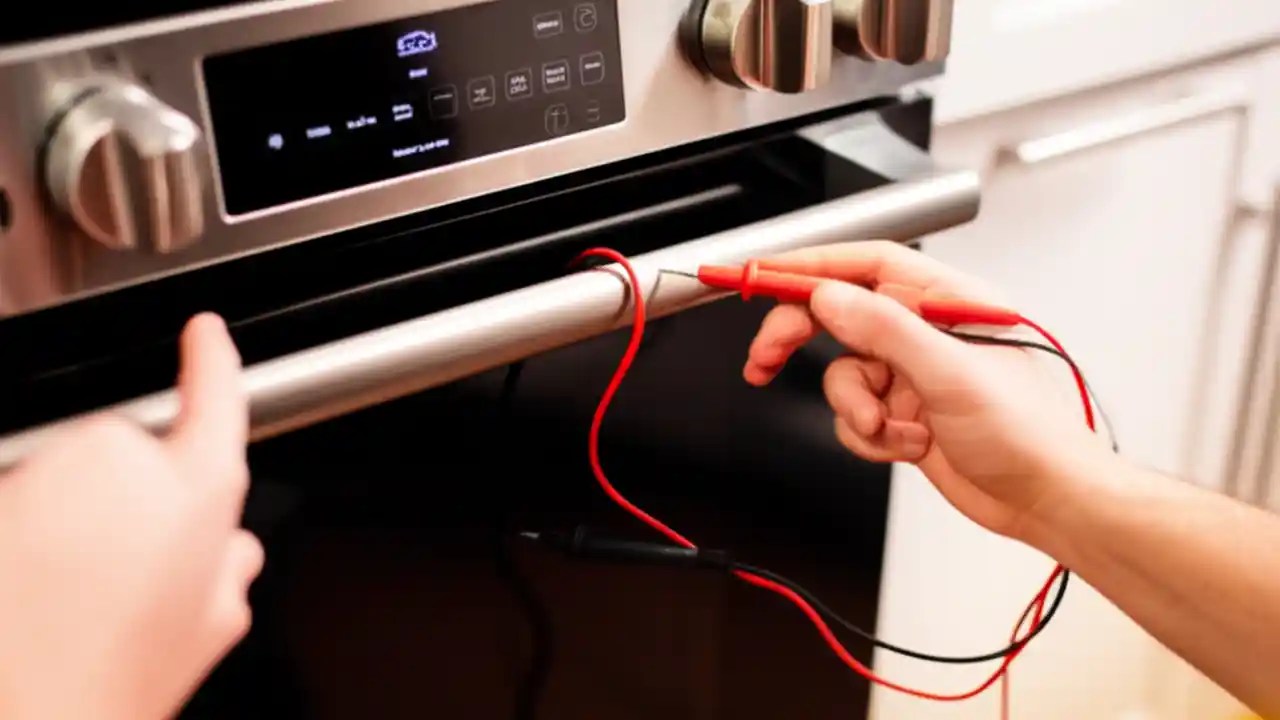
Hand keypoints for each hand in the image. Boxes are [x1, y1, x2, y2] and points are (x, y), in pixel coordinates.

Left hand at [0, 314, 261, 719]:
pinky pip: (23, 500)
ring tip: (73, 592)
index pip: (215, 396)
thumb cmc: (116, 674)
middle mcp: (120, 463)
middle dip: (132, 498)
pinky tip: (33, 588)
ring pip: (70, 479)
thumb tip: (231, 550)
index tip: (206, 334)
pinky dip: (26, 534)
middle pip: (133, 452)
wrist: (25, 706)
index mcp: (196, 487)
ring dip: (73, 518)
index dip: (214, 360)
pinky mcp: (0, 490)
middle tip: (128, 568)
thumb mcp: (213, 626)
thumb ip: (230, 569)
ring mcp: (48, 473)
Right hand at [744, 241, 1109, 539]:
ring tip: (884, 426)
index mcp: (943, 301)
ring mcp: (912, 374)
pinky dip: (869, 436)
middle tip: (764, 359)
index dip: (807, 265)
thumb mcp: (951, 372)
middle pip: (836, 315)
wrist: (1047, 499)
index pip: (863, 264)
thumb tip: (830, 298)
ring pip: (841, 375)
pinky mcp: (903, 414)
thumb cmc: (1030, 432)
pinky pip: (855, 416)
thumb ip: (884, 329)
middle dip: (797, 338)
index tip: (760, 274)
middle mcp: (924, 332)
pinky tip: (905, 444)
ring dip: (852, 407)